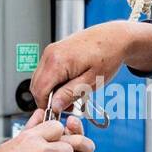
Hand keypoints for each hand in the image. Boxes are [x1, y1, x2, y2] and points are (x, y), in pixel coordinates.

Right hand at [31, 21, 151, 112]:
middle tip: (69, 106)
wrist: (115, 37)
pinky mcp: (54, 51)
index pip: (39, 91)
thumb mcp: (91, 82)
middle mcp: (50, 54)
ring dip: (52, 91)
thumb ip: (70, 94)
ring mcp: (51, 51)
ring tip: (73, 94)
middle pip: (36, 86)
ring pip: (40, 80)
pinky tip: (71, 84)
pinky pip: (47, 72)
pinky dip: (55, 82)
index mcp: (57, 61)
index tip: (59, 113)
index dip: (47, 106)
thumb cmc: (108, 56)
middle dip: (49, 99)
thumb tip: (54, 106)